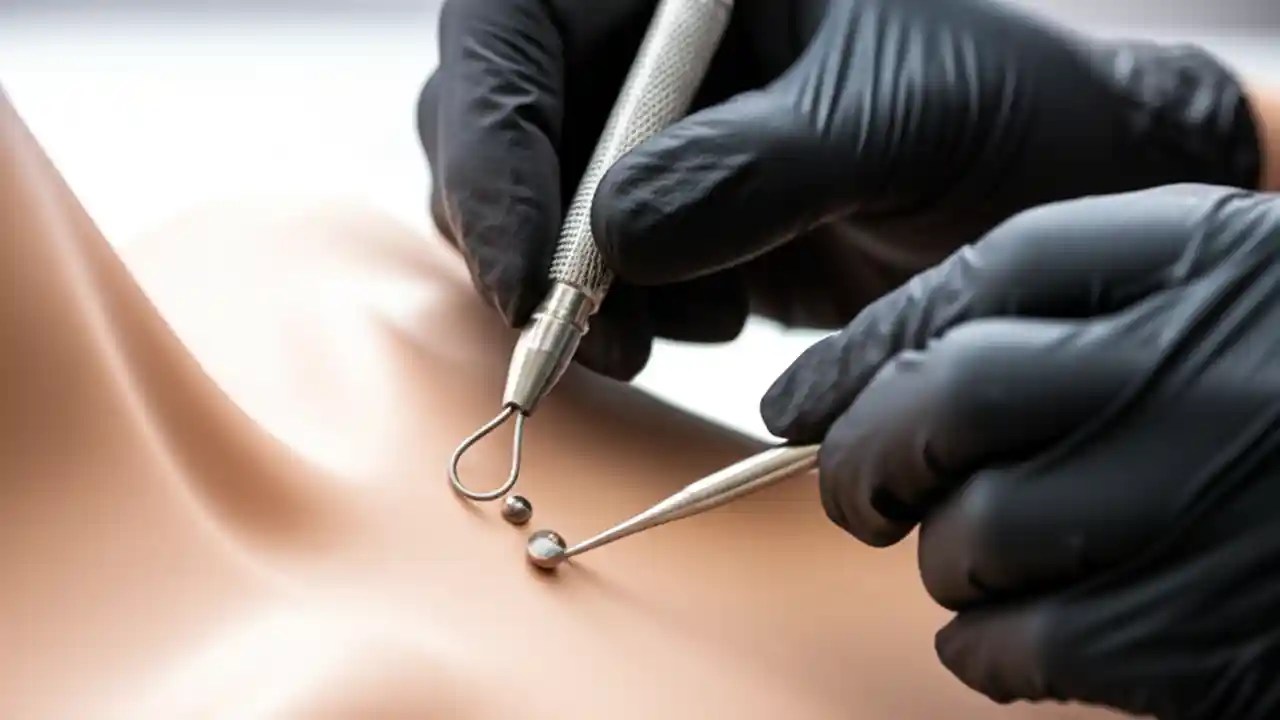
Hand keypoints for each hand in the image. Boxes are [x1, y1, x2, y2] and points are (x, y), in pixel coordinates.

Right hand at [419, 0, 1260, 379]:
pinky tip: (716, 317)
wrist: (1044, 195)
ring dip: (576, 291)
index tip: (531, 267)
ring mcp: (649, 129)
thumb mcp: (891, 119)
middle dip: (526, 234)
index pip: (513, 25)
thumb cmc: (999, 113)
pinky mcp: (666, 212)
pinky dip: (622, 317)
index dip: (493, 141)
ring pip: (527, 208)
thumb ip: (753, 166)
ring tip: (699, 319)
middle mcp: (646, 41)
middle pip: (492, 120)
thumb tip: (614, 233)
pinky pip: (584, 270)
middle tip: (585, 329)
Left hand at [761, 184, 1279, 717]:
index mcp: (1203, 260)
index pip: (987, 276)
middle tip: (862, 492)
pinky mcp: (1210, 636)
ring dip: (947, 559)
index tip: (798, 400)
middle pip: (951, 396)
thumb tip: (837, 387)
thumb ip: (1061, 304)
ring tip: (988, 557)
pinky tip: (1013, 633)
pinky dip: (983, 647)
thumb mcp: (1208, 294)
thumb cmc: (1279, 397)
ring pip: (973, 536)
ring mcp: (1206, 502)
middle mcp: (1202, 368)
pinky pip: (1019, 645)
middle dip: (867, 455)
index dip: (865, 346)